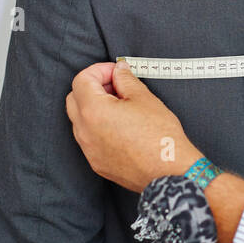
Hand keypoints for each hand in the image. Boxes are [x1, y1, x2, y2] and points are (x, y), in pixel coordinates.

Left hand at [65, 62, 200, 192]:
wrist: (169, 172)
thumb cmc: (160, 136)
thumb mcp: (144, 98)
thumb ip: (126, 80)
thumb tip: (119, 71)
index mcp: (93, 111)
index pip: (81, 80)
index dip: (99, 70)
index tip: (115, 72)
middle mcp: (84, 131)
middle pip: (74, 99)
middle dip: (92, 87)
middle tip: (116, 86)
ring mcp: (88, 149)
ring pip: (80, 120)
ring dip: (94, 108)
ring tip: (121, 108)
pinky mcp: (97, 163)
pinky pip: (89, 139)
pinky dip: (98, 127)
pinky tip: (121, 127)